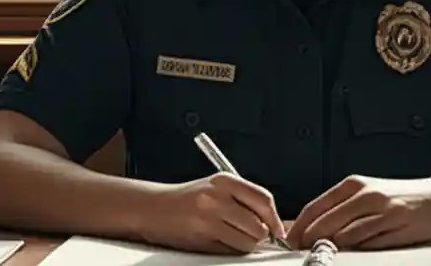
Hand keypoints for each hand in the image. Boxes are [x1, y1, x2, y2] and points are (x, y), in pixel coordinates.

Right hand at [140, 172, 287, 254]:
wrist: (153, 208)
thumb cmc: (188, 199)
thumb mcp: (216, 188)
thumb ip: (243, 199)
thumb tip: (272, 222)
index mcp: (225, 181)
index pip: (263, 199)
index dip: (274, 218)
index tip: (277, 229)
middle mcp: (217, 197)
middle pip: (259, 225)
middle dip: (260, 235)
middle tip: (253, 235)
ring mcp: (209, 218)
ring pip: (247, 242)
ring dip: (246, 244)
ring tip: (232, 236)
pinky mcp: (201, 237)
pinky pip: (230, 250)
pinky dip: (231, 249)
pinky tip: (219, 240)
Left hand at [286, 174, 430, 250]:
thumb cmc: (402, 197)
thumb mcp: (369, 194)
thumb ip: (342, 208)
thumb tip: (312, 227)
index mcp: (354, 184)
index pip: (316, 207)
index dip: (300, 227)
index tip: (289, 241)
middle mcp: (366, 194)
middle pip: (326, 222)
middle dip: (310, 240)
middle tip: (301, 252)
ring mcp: (382, 210)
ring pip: (345, 234)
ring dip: (331, 248)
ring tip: (322, 254)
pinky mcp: (397, 225)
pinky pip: (369, 243)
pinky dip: (356, 251)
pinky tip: (350, 255)